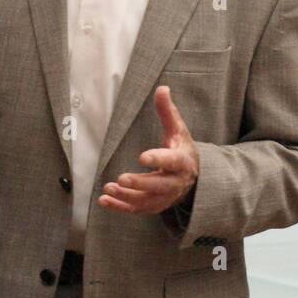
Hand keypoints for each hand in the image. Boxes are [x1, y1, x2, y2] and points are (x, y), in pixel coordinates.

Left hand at [99, 85, 199, 214]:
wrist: (194, 178)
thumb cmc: (181, 149)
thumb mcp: (178, 130)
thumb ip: (167, 111)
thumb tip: (162, 87)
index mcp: (182, 162)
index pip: (171, 161)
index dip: (158, 159)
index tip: (142, 156)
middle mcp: (175, 183)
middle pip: (159, 186)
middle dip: (140, 183)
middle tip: (122, 179)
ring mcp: (165, 197)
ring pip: (146, 201)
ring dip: (126, 197)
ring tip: (108, 188)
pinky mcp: (154, 205)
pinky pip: (137, 209)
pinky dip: (120, 207)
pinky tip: (104, 200)